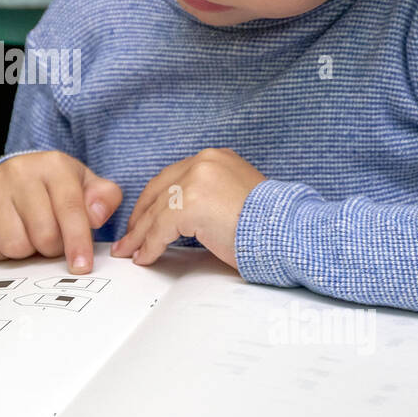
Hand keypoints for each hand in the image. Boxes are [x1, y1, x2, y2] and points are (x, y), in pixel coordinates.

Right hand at [0, 151, 122, 273]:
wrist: (13, 177)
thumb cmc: (54, 187)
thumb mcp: (86, 186)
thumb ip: (104, 199)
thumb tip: (96, 215)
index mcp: (53, 164)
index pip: (70, 209)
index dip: (78, 242)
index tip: (81, 266)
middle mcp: (18, 170)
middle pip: (43, 234)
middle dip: (52, 247)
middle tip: (51, 240)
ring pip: (14, 245)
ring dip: (27, 250)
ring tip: (29, 235)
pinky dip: (1, 251)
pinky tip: (8, 234)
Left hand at [112, 148, 265, 267]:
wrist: (288, 233)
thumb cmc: (270, 225)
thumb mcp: (235, 198)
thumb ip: (209, 197)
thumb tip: (182, 218)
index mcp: (215, 159)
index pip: (172, 178)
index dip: (154, 201)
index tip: (143, 219)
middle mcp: (203, 163)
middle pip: (158, 191)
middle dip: (140, 217)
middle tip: (129, 237)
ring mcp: (195, 181)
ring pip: (156, 212)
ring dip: (140, 236)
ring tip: (130, 252)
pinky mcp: (190, 204)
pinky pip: (160, 229)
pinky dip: (150, 246)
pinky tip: (146, 258)